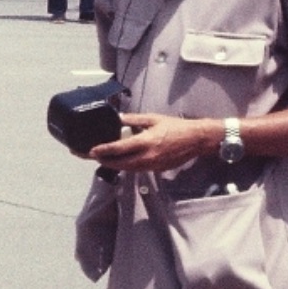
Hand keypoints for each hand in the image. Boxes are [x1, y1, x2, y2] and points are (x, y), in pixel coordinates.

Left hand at [89, 113, 216, 173]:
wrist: (196, 140)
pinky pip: (137, 169)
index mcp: (145, 142)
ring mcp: (152, 165)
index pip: (119, 149)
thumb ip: (134, 120)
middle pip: (120, 163)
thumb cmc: (175, 126)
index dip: (103, 150)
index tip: (91, 151)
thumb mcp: (153, 119)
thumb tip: (118, 118)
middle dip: (104, 161)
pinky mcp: (157, 169)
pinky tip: (121, 161)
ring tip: (102, 159)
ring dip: (114, 165)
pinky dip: (127, 165)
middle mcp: (147, 157)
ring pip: (128, 168)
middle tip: (91, 156)